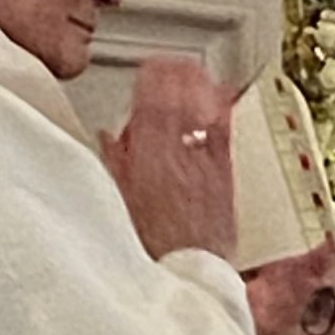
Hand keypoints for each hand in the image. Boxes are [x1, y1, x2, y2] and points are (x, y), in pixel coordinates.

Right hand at [100, 56, 236, 262]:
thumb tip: (109, 138)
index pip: (150, 105)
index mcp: (147, 159)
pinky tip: (225, 102)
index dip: (151, 80)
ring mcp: (205, 166)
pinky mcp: (225, 179)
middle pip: (179, 104)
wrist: (185, 272)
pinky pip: (224, 137)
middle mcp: (179, 157)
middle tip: (174, 63)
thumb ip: (114, 164)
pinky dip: (223, 115)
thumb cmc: (149, 245)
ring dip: (200, 90)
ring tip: (198, 73)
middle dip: (176, 78)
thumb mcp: (117, 200)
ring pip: (203, 116)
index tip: (150, 66)